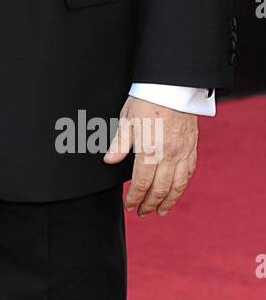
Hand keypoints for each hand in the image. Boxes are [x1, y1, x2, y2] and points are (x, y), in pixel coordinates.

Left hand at [104, 96, 197, 216]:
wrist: (173, 86)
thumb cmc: (146, 99)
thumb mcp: (126, 119)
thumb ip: (119, 143)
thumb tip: (108, 161)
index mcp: (149, 150)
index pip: (142, 183)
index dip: (135, 198)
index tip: (129, 206)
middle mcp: (168, 155)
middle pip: (160, 189)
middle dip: (150, 205)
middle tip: (143, 213)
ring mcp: (182, 152)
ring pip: (177, 185)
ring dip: (168, 201)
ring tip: (161, 212)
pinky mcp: (192, 147)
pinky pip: (189, 172)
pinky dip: (182, 186)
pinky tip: (176, 191)